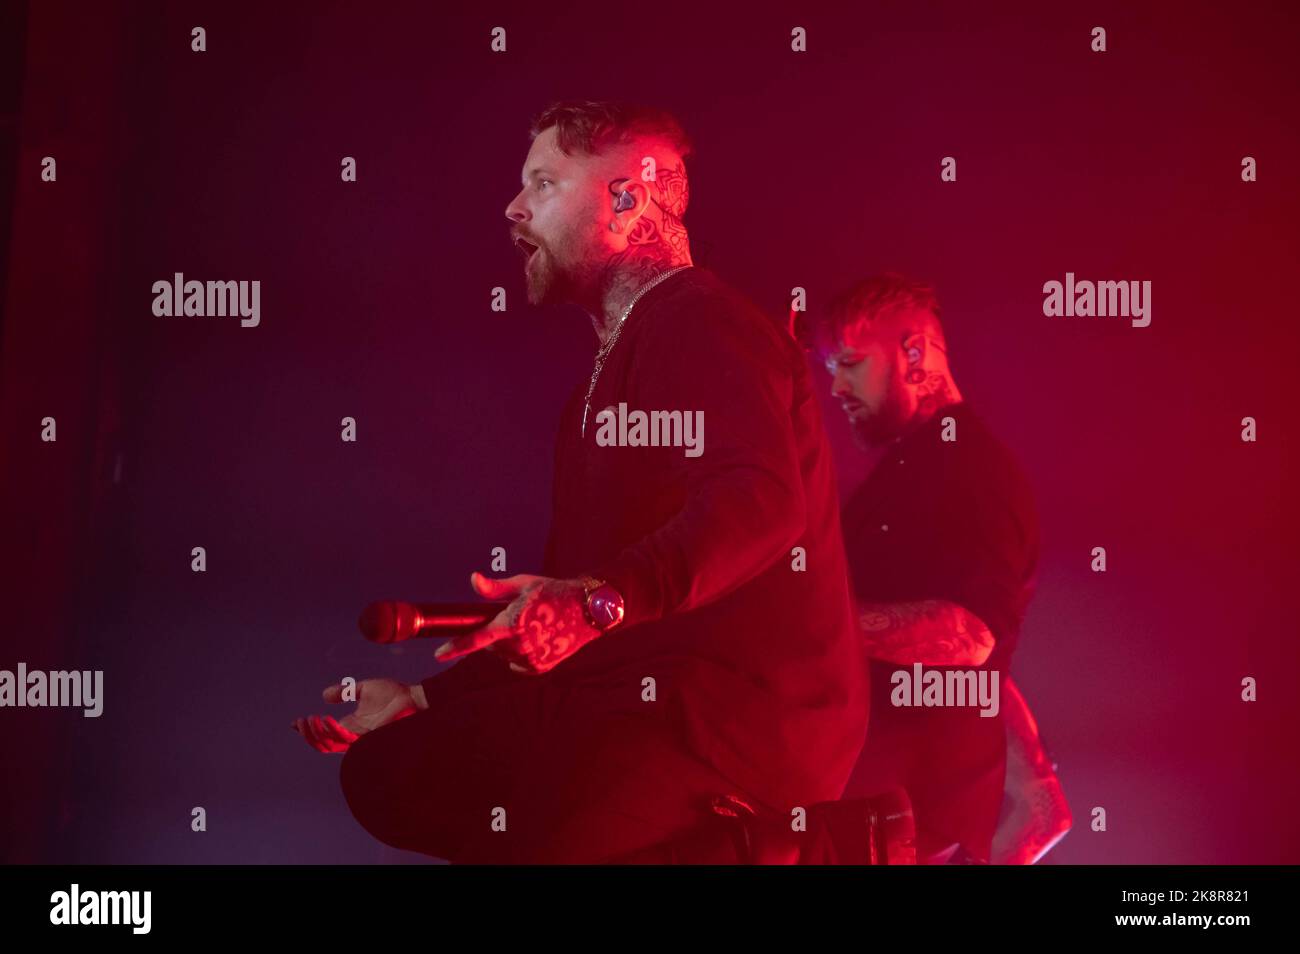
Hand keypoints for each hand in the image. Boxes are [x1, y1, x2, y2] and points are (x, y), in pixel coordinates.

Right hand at [291, 677, 419, 753]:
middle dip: (309, 734)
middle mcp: (353, 734)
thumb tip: (324, 696)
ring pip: (330, 744)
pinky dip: (332, 731)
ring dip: (317, 734)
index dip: (308, 731)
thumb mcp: (363, 688)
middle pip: (323, 743)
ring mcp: (360, 738)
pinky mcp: (368, 737)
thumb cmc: (393, 694)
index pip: (325, 734)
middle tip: (301, 722)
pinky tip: (325, 720)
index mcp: (351, 725)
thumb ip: (345, 691)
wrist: (412, 697)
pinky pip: (344, 738)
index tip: (295, 723)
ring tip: (310, 720)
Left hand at [433, 571, 601, 674]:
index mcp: (513, 623)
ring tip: (531, 627)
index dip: (456, 647)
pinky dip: (521, 654)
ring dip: (508, 645)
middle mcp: (521, 645)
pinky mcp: (541, 667)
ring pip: (505, 656)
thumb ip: (495, 588)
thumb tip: (473, 579)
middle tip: (512, 618)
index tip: (439, 654)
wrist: (588, 610)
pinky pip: (518, 664)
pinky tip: (537, 639)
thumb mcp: (524, 584)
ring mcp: (532, 659)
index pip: (478, 639)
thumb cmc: (554, 592)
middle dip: (494, 635)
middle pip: (492, 647)